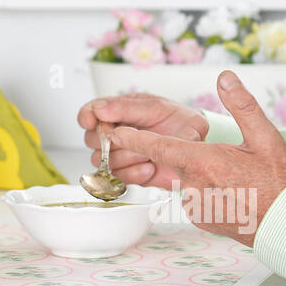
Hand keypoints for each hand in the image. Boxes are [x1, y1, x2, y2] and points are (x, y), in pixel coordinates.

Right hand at [77, 91, 209, 189]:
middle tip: (129, 135)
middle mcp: (115, 133)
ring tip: (147, 152)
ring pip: (102, 161)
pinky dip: (134, 173)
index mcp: (118, 111)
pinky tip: (150, 166)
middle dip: (110, 140)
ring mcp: (121, 155)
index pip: (88, 113)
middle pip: (91, 139)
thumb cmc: (179, 121)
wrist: (199, 145)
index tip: (93, 121)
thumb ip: (126, 107)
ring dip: (125, 157)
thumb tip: (100, 109)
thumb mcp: (156, 107)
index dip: (86, 117)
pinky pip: (118, 178)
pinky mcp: (129, 174)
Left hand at [107, 70, 285, 246]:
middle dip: (187, 155)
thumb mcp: (265, 137)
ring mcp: (196, 207)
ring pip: (186, 180)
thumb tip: (225, 78)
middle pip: (175, 162)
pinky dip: (207, 191)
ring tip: (237, 179)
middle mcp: (193, 187)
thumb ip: (242, 105)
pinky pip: (195, 198)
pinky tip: (232, 193)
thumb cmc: (281, 182)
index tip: (114, 132)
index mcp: (203, 163)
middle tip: (224, 160)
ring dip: (202, 174)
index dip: (134, 138)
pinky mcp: (201, 220)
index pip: (158, 147)